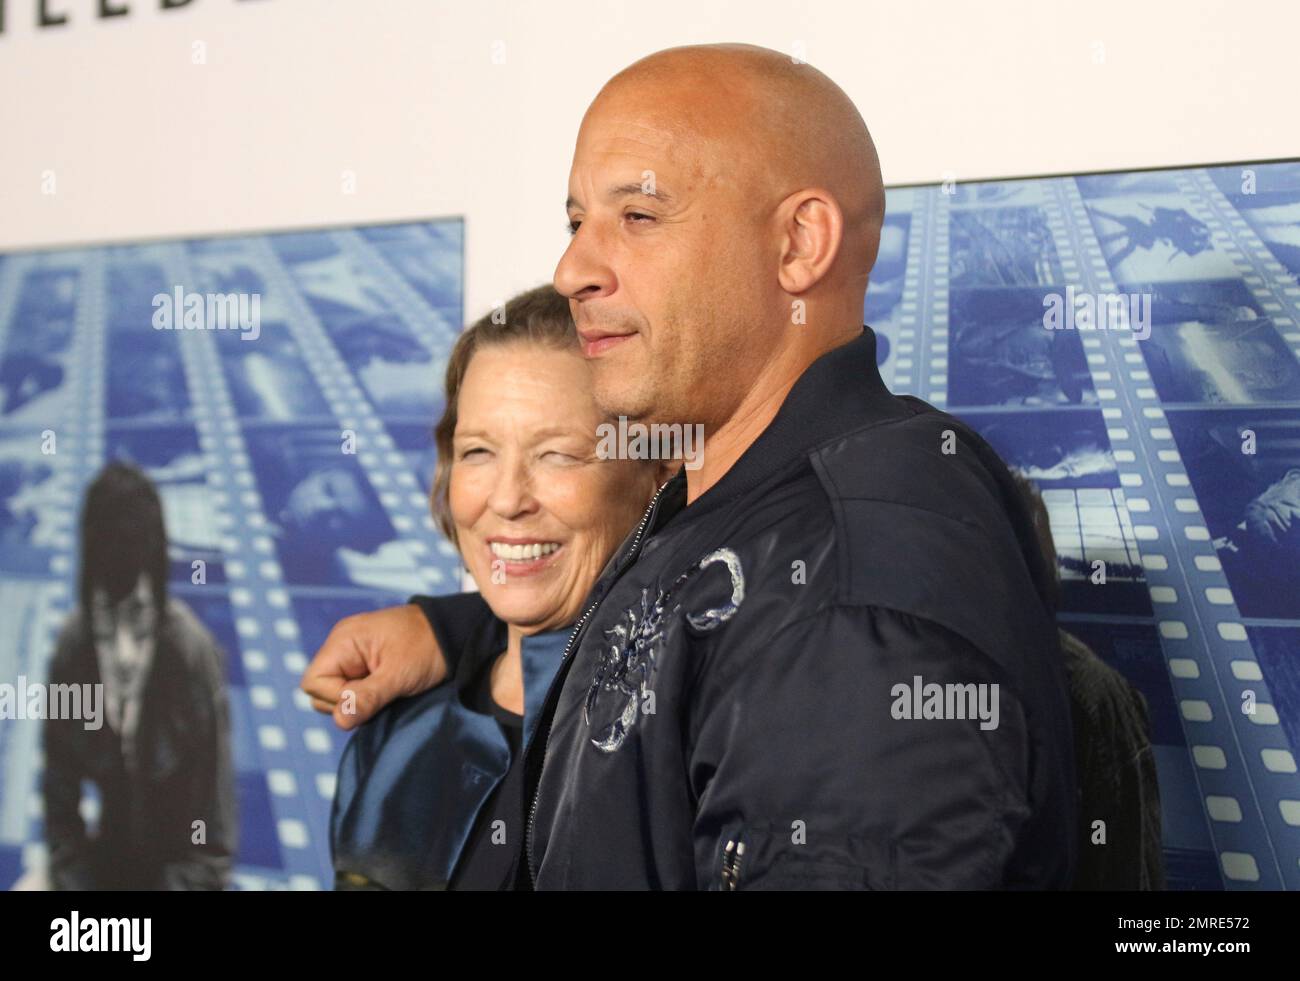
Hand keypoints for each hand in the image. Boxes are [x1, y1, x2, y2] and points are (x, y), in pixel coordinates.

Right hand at [300, 604, 446, 729]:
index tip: (369, 694)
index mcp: (343, 641)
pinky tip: (388, 691)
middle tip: (381, 694)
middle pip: (321, 691)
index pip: (313, 682)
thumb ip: (368, 698)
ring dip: (359, 701)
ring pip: (338, 693)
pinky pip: (354, 689)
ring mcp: (354, 656)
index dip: (336, 697)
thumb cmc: (428, 647)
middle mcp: (343, 647)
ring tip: (387, 691)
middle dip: (348, 701)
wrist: (456, 632)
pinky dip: (368, 696)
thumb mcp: (399, 675)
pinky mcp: (367, 666)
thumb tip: (339, 721)